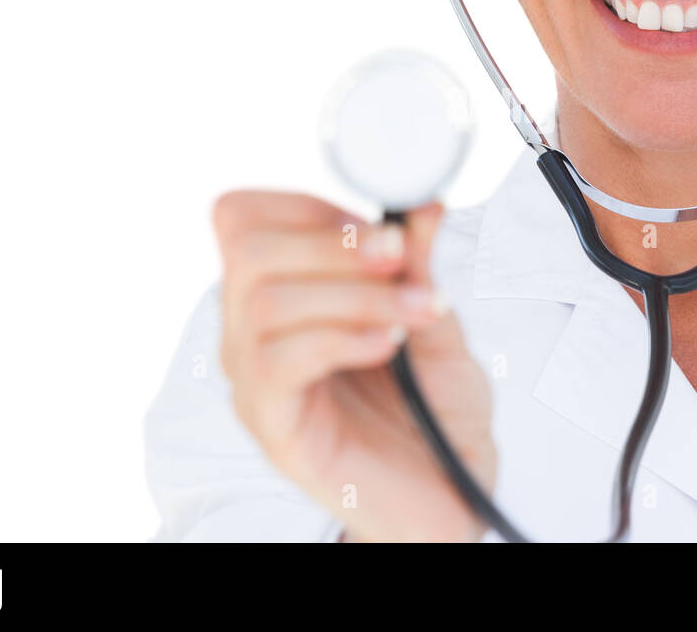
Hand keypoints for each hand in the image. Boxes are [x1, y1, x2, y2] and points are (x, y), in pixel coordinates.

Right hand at [214, 191, 495, 541]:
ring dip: (354, 293)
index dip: (309, 206)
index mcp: (280, 292)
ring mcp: (256, 382)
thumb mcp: (435, 316)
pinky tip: (384, 345)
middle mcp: (252, 333)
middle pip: (248, 251)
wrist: (453, 491)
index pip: (243, 219)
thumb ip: (420, 263)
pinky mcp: (273, 428)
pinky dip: (338, 339)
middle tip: (400, 256)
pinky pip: (277, 364)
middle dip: (334, 242)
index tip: (383, 225)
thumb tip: (422, 205)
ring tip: (414, 310)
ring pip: (265, 303)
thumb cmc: (434, 406)